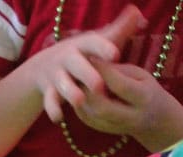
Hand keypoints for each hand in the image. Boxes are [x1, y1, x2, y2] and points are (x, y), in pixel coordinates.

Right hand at [30, 4, 145, 122]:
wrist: (43, 66)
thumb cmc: (81, 54)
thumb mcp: (97, 40)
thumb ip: (118, 30)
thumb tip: (138, 13)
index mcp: (82, 45)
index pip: (93, 43)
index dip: (103, 48)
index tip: (115, 54)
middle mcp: (67, 58)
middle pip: (75, 63)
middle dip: (86, 74)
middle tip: (100, 85)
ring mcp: (56, 75)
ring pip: (62, 83)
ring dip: (70, 92)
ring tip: (80, 101)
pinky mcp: (49, 91)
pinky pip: (49, 101)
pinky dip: (53, 109)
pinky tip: (59, 118)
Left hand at [73, 61, 182, 150]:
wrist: (154, 120)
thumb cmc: (145, 89)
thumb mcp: (140, 74)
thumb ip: (119, 70)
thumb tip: (93, 63)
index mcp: (144, 98)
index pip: (119, 84)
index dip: (103, 70)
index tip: (91, 55)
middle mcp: (130, 117)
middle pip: (102, 105)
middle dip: (88, 87)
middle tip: (79, 70)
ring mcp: (115, 127)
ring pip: (90, 113)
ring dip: (81, 95)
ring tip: (76, 78)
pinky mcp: (102, 131)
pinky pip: (85, 117)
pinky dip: (78, 103)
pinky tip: (77, 91)